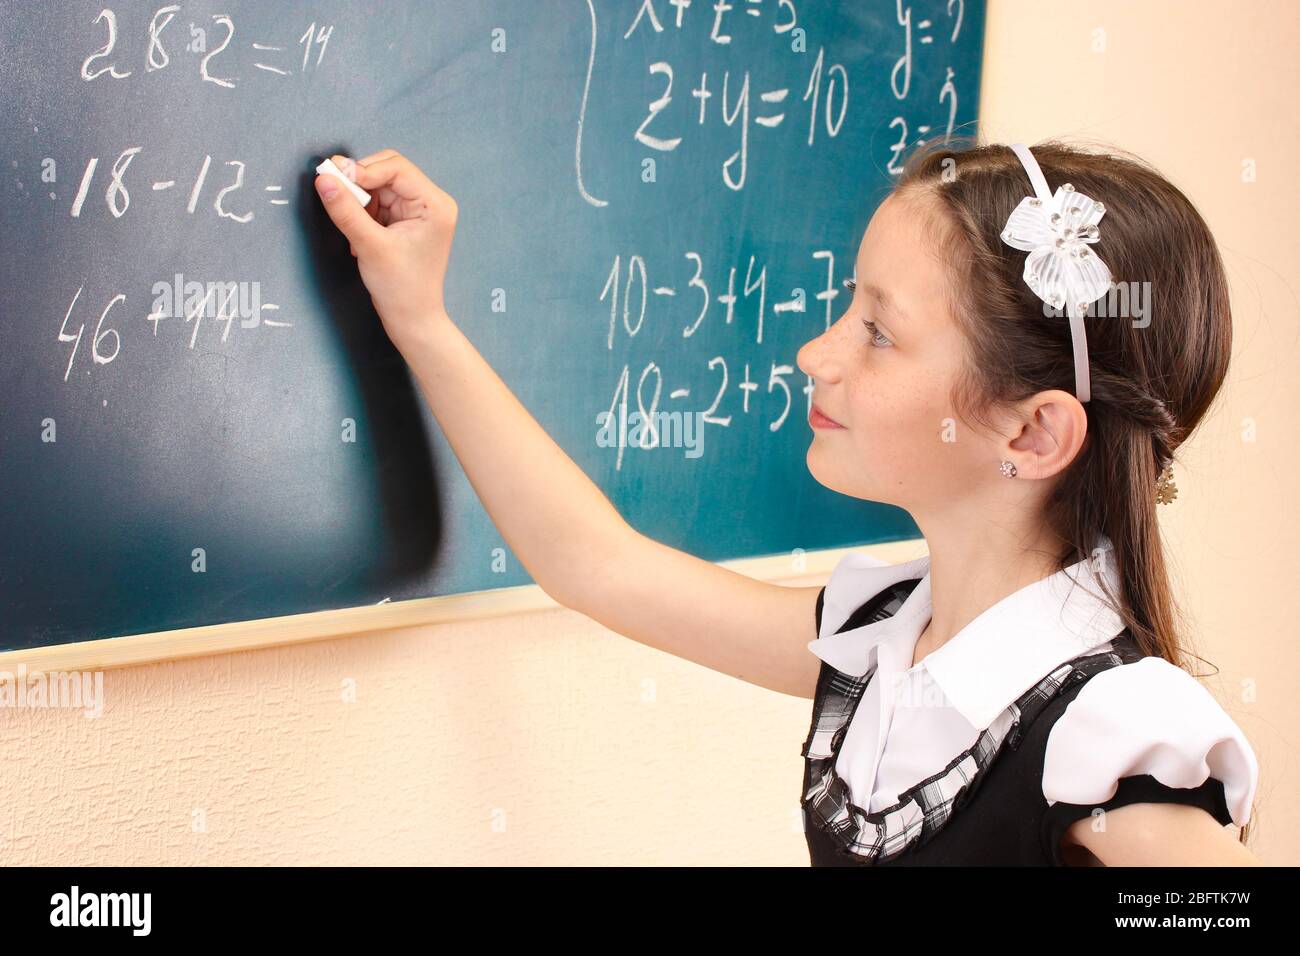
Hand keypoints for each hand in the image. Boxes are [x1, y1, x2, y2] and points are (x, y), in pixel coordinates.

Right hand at [314, 149, 457, 350]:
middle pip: (386, 172)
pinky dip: (362, 212)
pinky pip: (378, 202)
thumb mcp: (370, 246)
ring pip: (379, 186)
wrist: (412, 319)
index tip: (333, 178)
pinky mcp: (405, 221)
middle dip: (359, 184)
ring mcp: (418, 211)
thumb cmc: (402, 289)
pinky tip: (359, 236)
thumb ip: (346, 211)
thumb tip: (324, 180)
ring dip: (359, 201)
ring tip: (355, 230)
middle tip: (335, 197)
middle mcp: (431, 203)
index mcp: (435, 205)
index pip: (396, 167)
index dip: (362, 169)